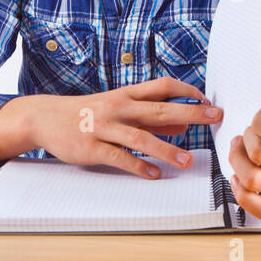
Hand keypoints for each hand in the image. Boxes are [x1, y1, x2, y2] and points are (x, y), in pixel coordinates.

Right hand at [26, 79, 222, 179]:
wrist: (46, 117)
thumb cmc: (87, 112)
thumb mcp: (119, 107)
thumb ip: (150, 115)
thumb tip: (183, 122)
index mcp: (126, 95)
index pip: (162, 86)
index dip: (187, 91)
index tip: (208, 100)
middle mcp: (118, 108)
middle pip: (158, 108)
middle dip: (190, 113)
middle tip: (214, 118)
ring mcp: (104, 128)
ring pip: (140, 136)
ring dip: (166, 149)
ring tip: (187, 160)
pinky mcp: (91, 147)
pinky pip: (119, 158)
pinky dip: (138, 166)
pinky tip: (154, 174)